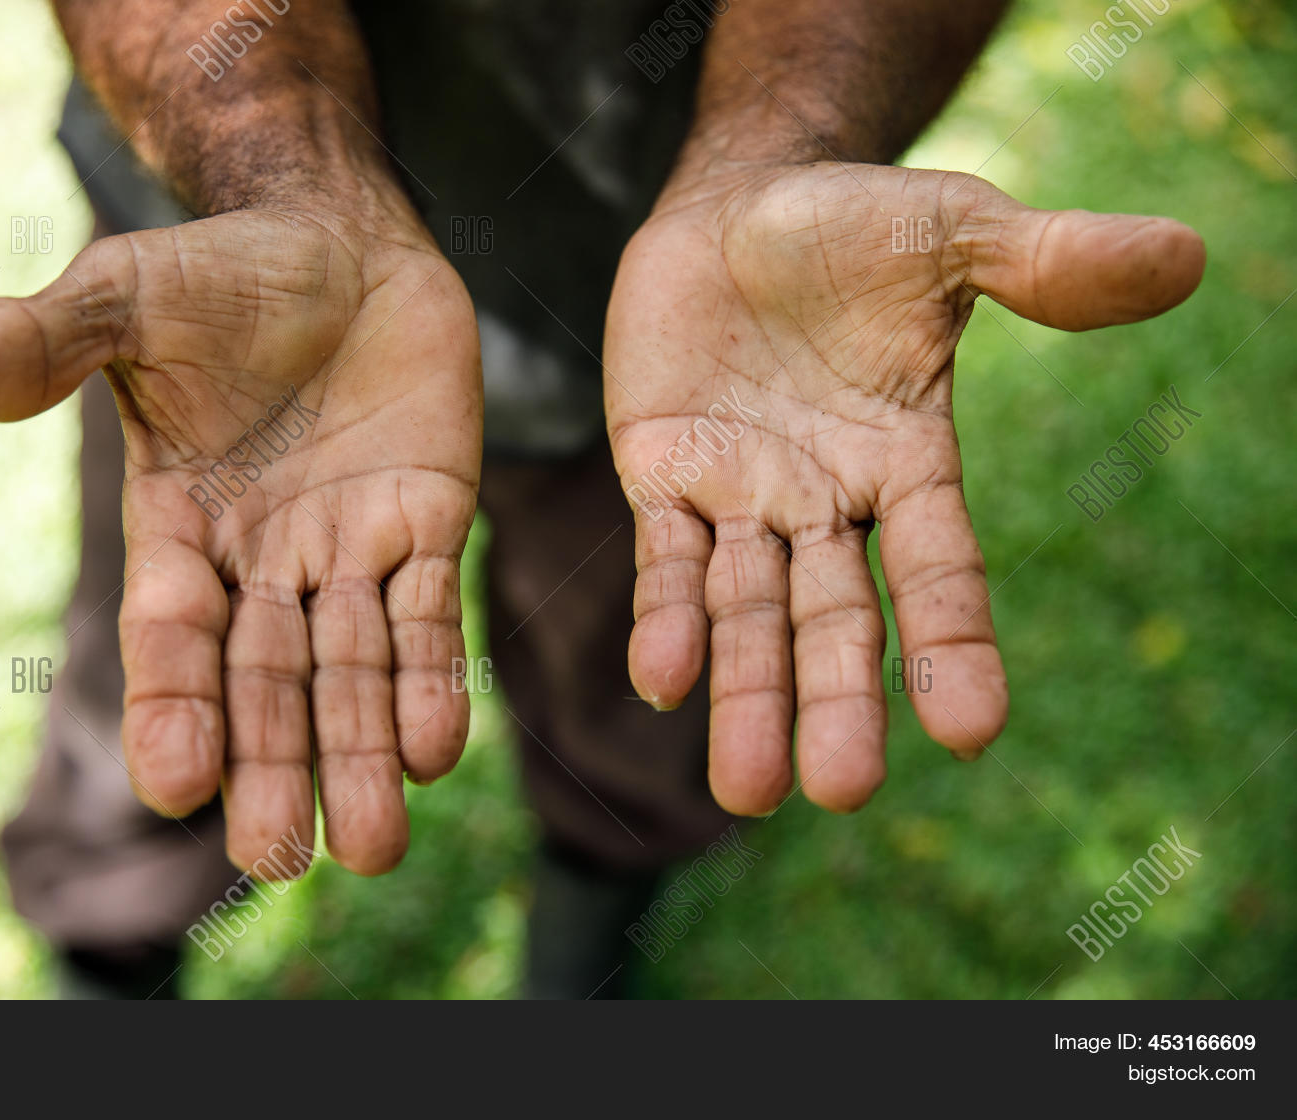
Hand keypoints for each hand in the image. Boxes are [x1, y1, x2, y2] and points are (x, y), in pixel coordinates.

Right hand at [0, 206, 482, 874]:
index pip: (172, 636)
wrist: (340, 241)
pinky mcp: (428, 527)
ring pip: (354, 672)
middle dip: (275, 766)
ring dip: (362, 755)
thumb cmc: (224, 275)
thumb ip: (34, 343)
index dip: (175, 706)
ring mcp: (349, 552)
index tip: (178, 784)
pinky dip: (432, 682)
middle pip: (267, 684)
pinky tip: (436, 751)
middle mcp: (263, 563)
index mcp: (179, 530)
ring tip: (374, 844)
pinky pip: (431, 618)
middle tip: (280, 858)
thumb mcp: (123, 299)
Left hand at [605, 161, 1202, 814]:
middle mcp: (827, 503)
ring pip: (747, 612)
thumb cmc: (855, 226)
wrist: (739, 207)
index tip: (972, 731)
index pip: (940, 569)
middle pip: (837, 620)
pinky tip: (662, 680)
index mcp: (907, 463)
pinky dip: (665, 618)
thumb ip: (1049, 263)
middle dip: (836, 700)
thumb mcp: (956, 234)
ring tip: (748, 789)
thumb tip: (1185, 254)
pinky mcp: (664, 476)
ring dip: (746, 694)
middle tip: (841, 790)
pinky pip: (664, 561)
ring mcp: (743, 498)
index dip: (955, 644)